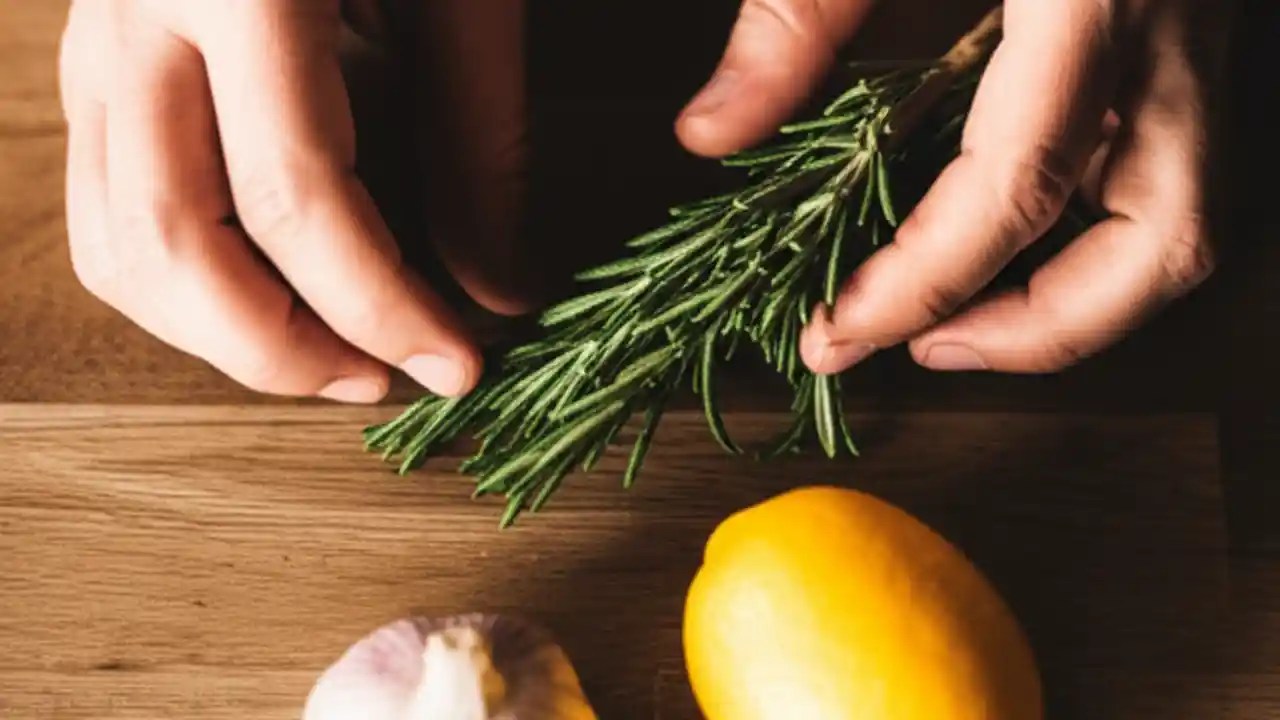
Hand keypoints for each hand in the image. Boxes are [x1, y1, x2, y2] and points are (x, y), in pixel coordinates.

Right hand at [57, 0, 529, 401]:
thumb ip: (482, 141)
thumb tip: (499, 292)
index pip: (301, 201)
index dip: (385, 308)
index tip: (461, 364)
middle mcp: (138, 8)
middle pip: (172, 243)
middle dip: (284, 349)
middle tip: (386, 380)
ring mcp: (95, 32)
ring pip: (114, 241)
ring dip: (220, 333)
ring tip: (331, 355)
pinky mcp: (94, 53)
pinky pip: (106, 204)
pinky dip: (183, 278)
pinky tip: (268, 292)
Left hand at [675, 0, 1229, 373]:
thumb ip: (798, 14)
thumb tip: (713, 133)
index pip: (1014, 187)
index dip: (921, 284)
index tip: (834, 331)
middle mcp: (1174, 32)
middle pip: (1160, 245)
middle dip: (1032, 334)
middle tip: (914, 353)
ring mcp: (1204, 42)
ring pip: (1186, 228)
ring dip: (1078, 305)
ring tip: (960, 325)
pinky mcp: (1196, 40)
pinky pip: (1167, 174)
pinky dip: (1089, 237)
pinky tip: (1003, 238)